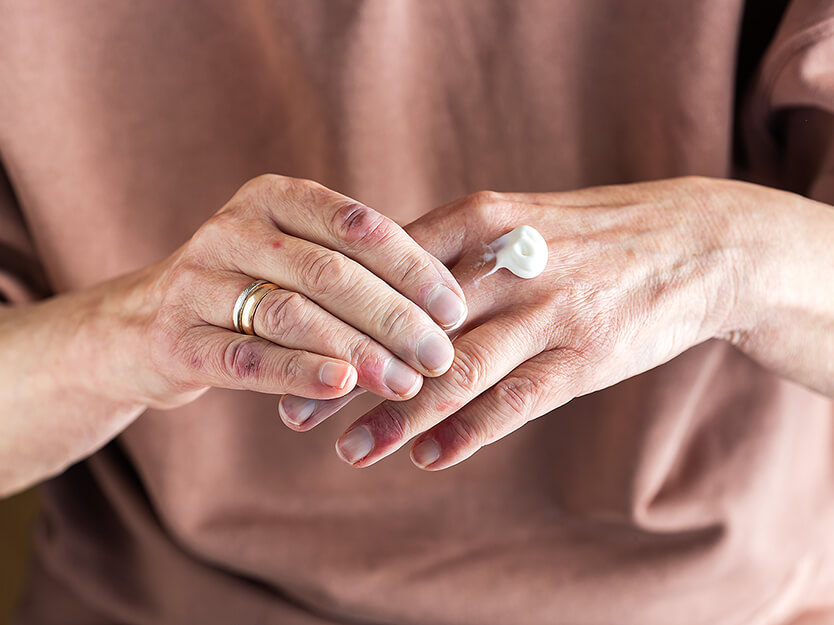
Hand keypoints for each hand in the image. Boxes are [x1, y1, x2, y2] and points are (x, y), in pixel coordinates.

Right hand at [0, 173, 470, 494]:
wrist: (141, 326)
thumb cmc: (246, 290)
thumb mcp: (292, 257)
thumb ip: (352, 265)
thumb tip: (447, 306)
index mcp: (271, 197)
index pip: (357, 225)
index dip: (413, 267)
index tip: (455, 308)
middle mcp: (231, 229)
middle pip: (330, 272)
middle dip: (395, 318)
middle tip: (440, 356)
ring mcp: (197, 282)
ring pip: (293, 314)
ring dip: (359, 350)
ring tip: (407, 381)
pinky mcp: (176, 338)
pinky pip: (247, 358)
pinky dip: (300, 372)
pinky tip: (343, 386)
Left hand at [323, 177, 764, 468]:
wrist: (692, 243)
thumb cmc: (588, 234)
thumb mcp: (516, 219)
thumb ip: (451, 248)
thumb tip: (376, 282)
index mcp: (480, 217)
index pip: (386, 271)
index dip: (331, 312)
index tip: (286, 346)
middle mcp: (506, 264)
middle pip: (408, 326)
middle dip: (346, 371)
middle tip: (293, 410)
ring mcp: (547, 312)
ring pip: (455, 370)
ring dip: (396, 415)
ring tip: (348, 449)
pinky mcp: (584, 357)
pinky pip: (515, 402)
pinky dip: (468, 432)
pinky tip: (427, 457)